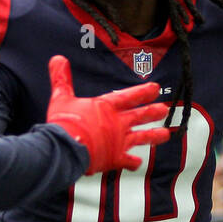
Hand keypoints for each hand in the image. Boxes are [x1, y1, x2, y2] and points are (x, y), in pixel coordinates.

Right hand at [45, 56, 170, 173]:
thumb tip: (57, 58)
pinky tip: (137, 162)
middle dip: (153, 112)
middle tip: (164, 109)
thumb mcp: (61, 97)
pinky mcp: (115, 158)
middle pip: (140, 116)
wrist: (65, 148)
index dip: (143, 91)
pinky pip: (128, 161)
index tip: (155, 88)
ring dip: (153, 136)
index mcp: (106, 107)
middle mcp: (117, 123)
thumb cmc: (64, 123)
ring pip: (141, 138)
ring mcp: (119, 141)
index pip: (129, 96)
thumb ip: (61, 78)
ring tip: (165, 134)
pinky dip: (133, 162)